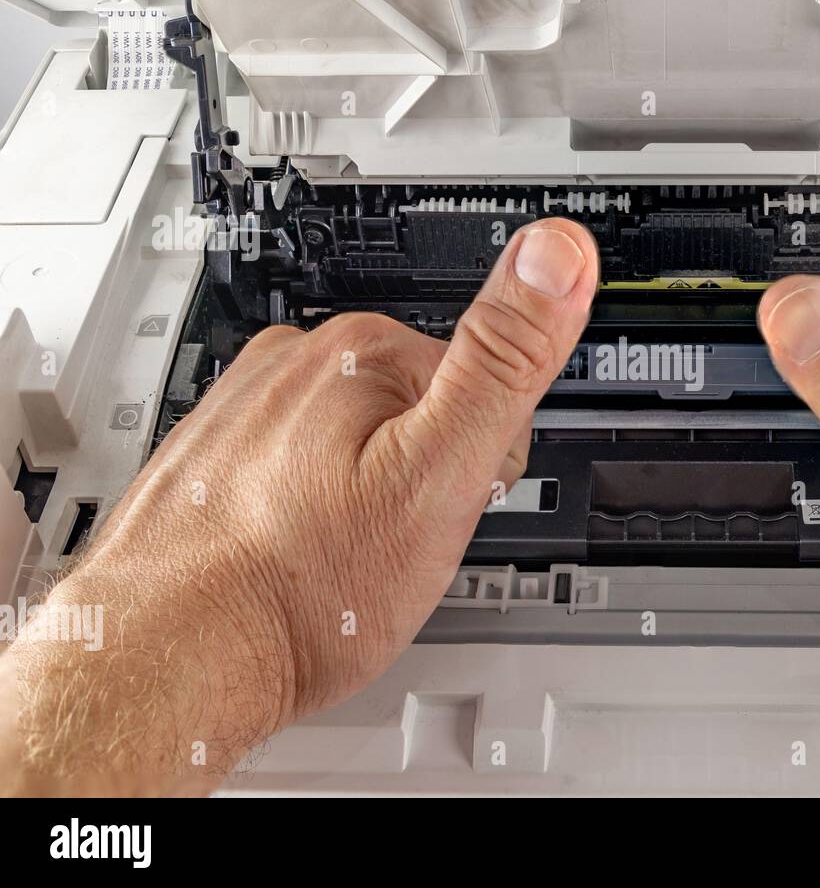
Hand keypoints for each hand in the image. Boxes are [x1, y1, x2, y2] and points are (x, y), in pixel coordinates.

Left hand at [0, 218, 599, 794]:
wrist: (168, 663)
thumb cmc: (300, 589)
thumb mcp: (440, 476)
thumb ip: (504, 362)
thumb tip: (555, 251)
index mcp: (360, 352)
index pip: (482, 379)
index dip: (486, 458)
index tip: (458, 503)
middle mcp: (293, 362)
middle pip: (417, 407)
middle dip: (425, 473)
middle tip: (400, 538)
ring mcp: (247, 406)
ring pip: (358, 439)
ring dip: (368, 491)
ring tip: (347, 553)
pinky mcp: (216, 451)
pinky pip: (299, 466)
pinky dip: (314, 507)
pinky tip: (305, 553)